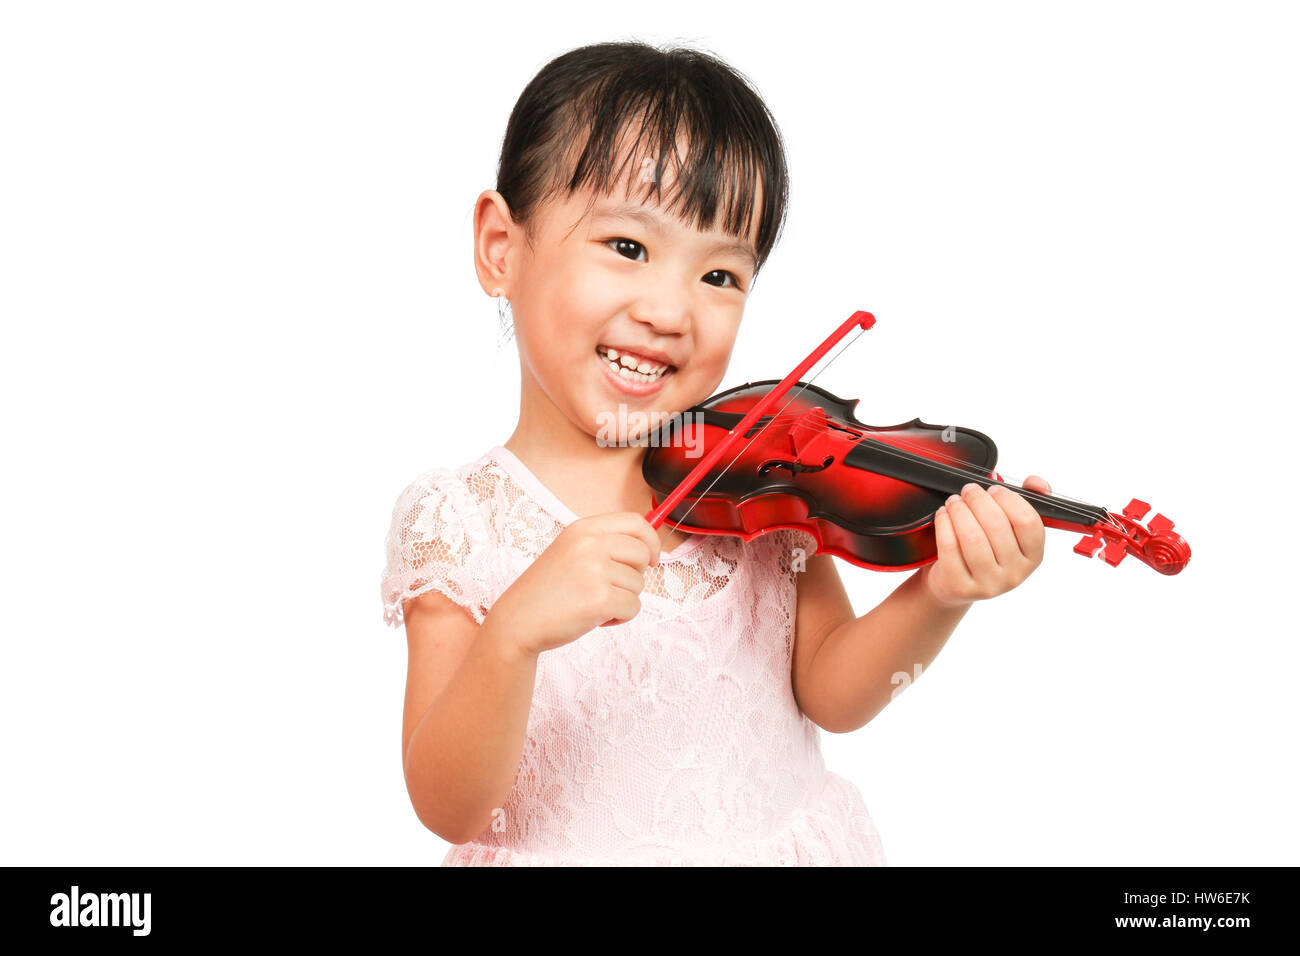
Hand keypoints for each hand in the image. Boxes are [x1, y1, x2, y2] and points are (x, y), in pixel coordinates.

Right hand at [487, 512, 660, 656]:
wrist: (517, 621)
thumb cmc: (545, 592)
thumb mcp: (570, 552)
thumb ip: (604, 545)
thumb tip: (649, 551)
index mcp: (584, 528)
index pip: (635, 522)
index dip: (651, 540)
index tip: (653, 558)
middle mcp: (591, 543)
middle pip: (643, 554)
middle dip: (634, 576)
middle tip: (608, 588)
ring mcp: (596, 570)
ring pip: (639, 585)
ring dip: (622, 600)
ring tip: (592, 604)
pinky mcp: (600, 598)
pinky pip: (633, 607)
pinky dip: (619, 618)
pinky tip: (594, 618)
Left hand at [918, 476, 1050, 607]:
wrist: (955, 585)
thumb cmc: (986, 551)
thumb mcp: (1011, 531)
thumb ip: (1026, 502)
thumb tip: (1036, 482)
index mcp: (1032, 557)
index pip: (1028, 522)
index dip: (1009, 499)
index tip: (994, 489)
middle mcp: (1014, 574)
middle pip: (997, 526)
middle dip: (978, 500)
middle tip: (968, 490)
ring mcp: (988, 584)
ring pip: (972, 537)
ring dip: (960, 511)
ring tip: (954, 501)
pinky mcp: (960, 587)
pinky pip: (949, 548)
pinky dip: (944, 524)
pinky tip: (943, 515)